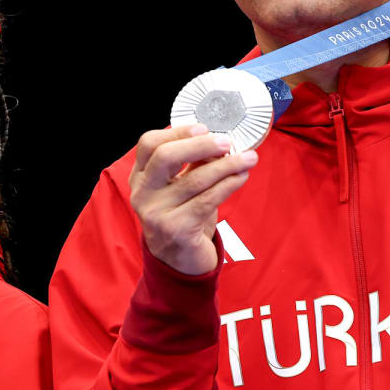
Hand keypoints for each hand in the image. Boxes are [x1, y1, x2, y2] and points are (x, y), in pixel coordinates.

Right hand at [129, 125, 255, 274]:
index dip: (177, 132)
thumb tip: (220, 139)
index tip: (204, 128)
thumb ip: (194, 163)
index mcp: (140, 176)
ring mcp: (156, 213)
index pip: (148, 143)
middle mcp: (142, 193)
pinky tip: (241, 177)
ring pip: (194, 179)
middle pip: (165, 156)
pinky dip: (229, 184)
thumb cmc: (184, 216)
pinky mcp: (176, 229)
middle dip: (201, 145)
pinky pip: (208, 199)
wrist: (179, 260)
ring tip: (248, 158)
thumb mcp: (182, 186)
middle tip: (227, 142)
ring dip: (227, 165)